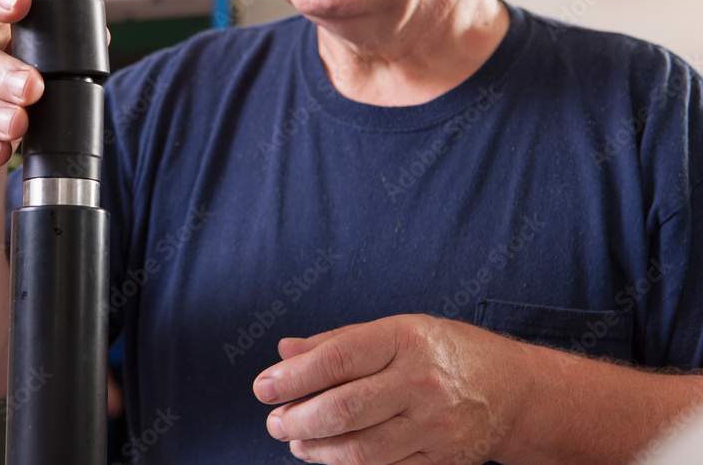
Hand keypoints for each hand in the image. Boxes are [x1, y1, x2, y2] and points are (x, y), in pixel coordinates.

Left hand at [253, 315, 528, 463]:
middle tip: (275, 421)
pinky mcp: (441, 460)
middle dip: (298, 418)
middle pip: (344, 409)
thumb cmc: (445, 351)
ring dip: (317, 449)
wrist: (517, 391)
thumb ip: (338, 341)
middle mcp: (421, 382)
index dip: (293, 377)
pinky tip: (328, 456)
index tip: (263, 387)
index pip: (337, 359)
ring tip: (296, 440)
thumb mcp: (397, 329)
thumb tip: (285, 351)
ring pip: (361, 449)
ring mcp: (434, 426)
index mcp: (405, 339)